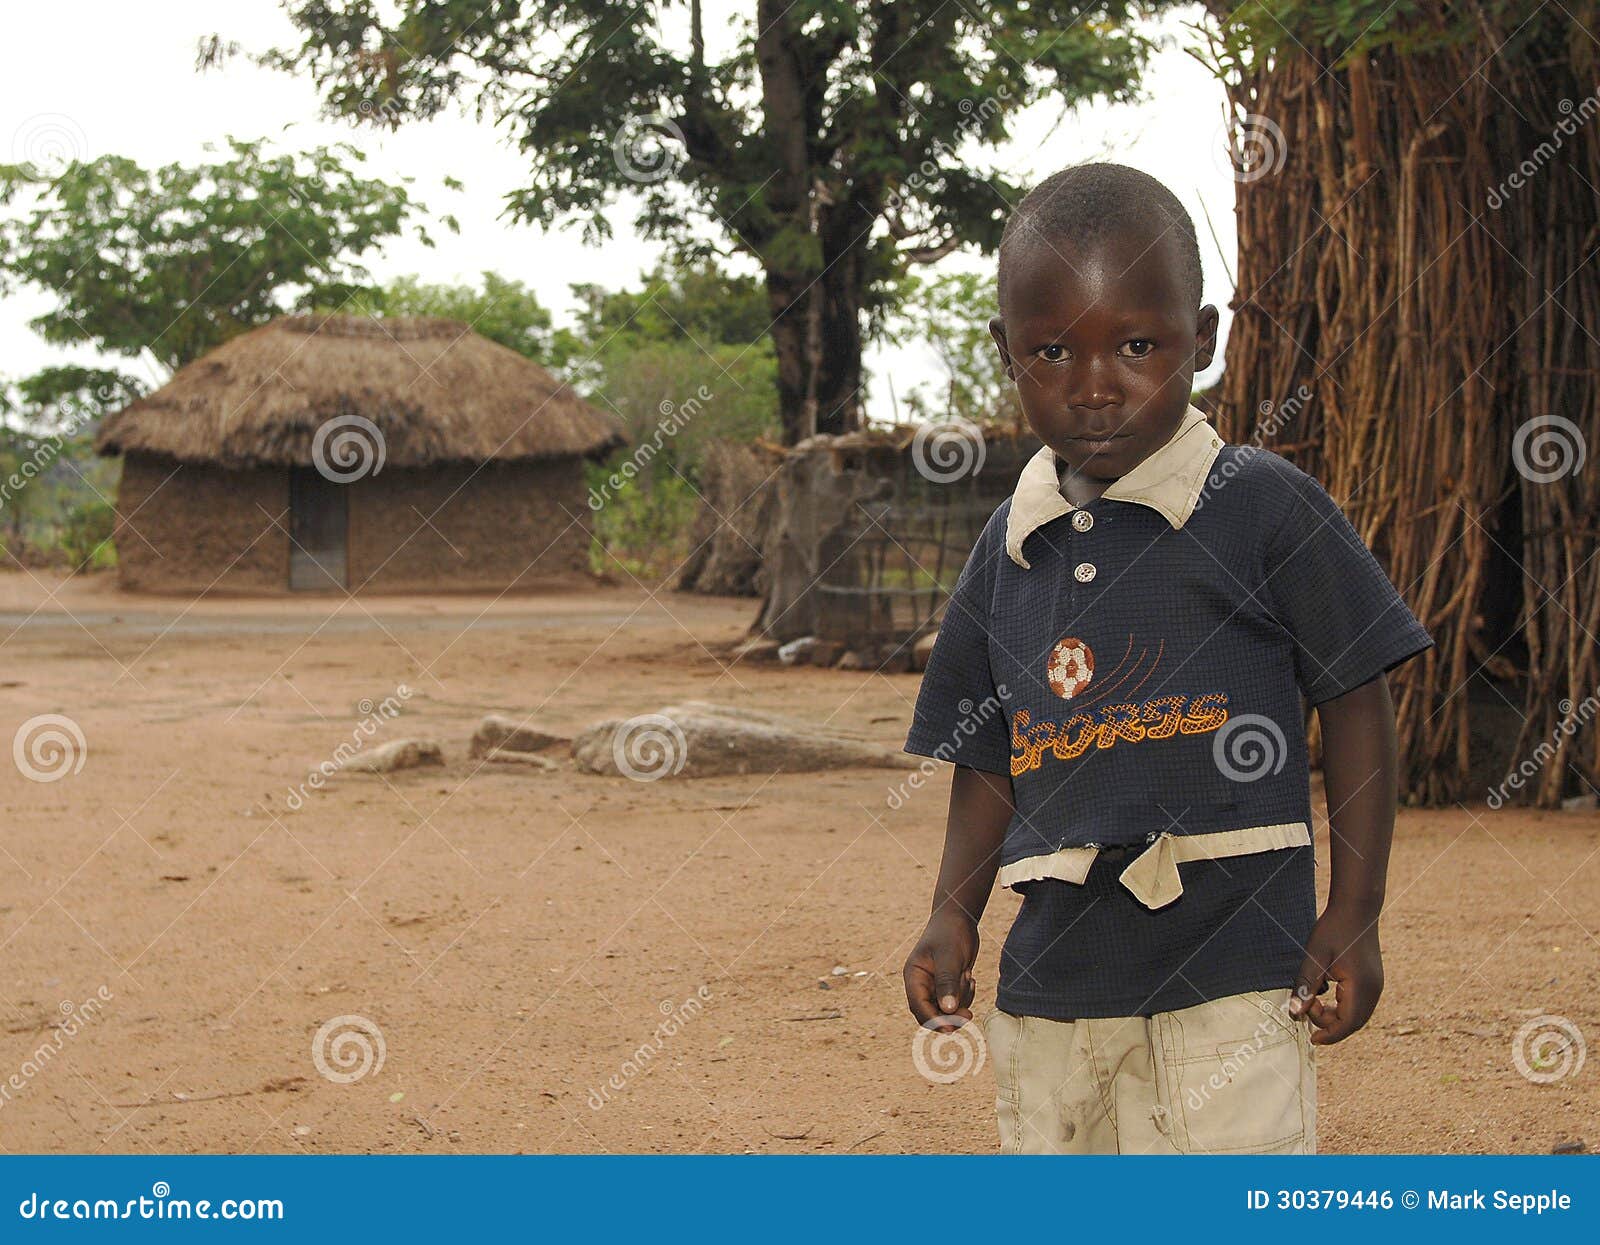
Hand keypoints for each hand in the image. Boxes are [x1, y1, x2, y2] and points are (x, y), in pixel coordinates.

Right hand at [903, 909, 978, 1029]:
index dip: (934, 1020)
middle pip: (931, 1013)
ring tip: (967, 975)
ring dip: (961, 999)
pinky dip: (966, 995)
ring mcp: (935, 985)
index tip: (952, 1027)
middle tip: (969, 1015)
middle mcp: (922, 983)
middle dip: (950, 1015)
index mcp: (914, 976)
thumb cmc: (950, 932)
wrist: (959, 917)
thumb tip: (947, 1010)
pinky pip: (956, 1001)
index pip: (918, 1007)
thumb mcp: (949, 957)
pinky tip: (969, 975)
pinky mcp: (948, 984)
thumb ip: (947, 983)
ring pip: (947, 1009)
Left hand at [1288, 903, 1383, 1043]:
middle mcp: (1374, 990)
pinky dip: (1342, 1006)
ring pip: (1356, 1014)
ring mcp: (1375, 985)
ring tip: (1312, 1001)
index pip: (1347, 1024)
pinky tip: (1324, 992)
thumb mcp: (1314, 957)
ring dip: (1335, 1015)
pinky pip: (1358, 1003)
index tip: (1311, 1039)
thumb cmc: (1333, 930)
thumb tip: (1294, 1014)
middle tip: (1305, 1011)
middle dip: (1329, 1024)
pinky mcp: (1372, 980)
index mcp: (1361, 987)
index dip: (1329, 1035)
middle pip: (1353, 1023)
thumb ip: (1305, 986)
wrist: (1356, 908)